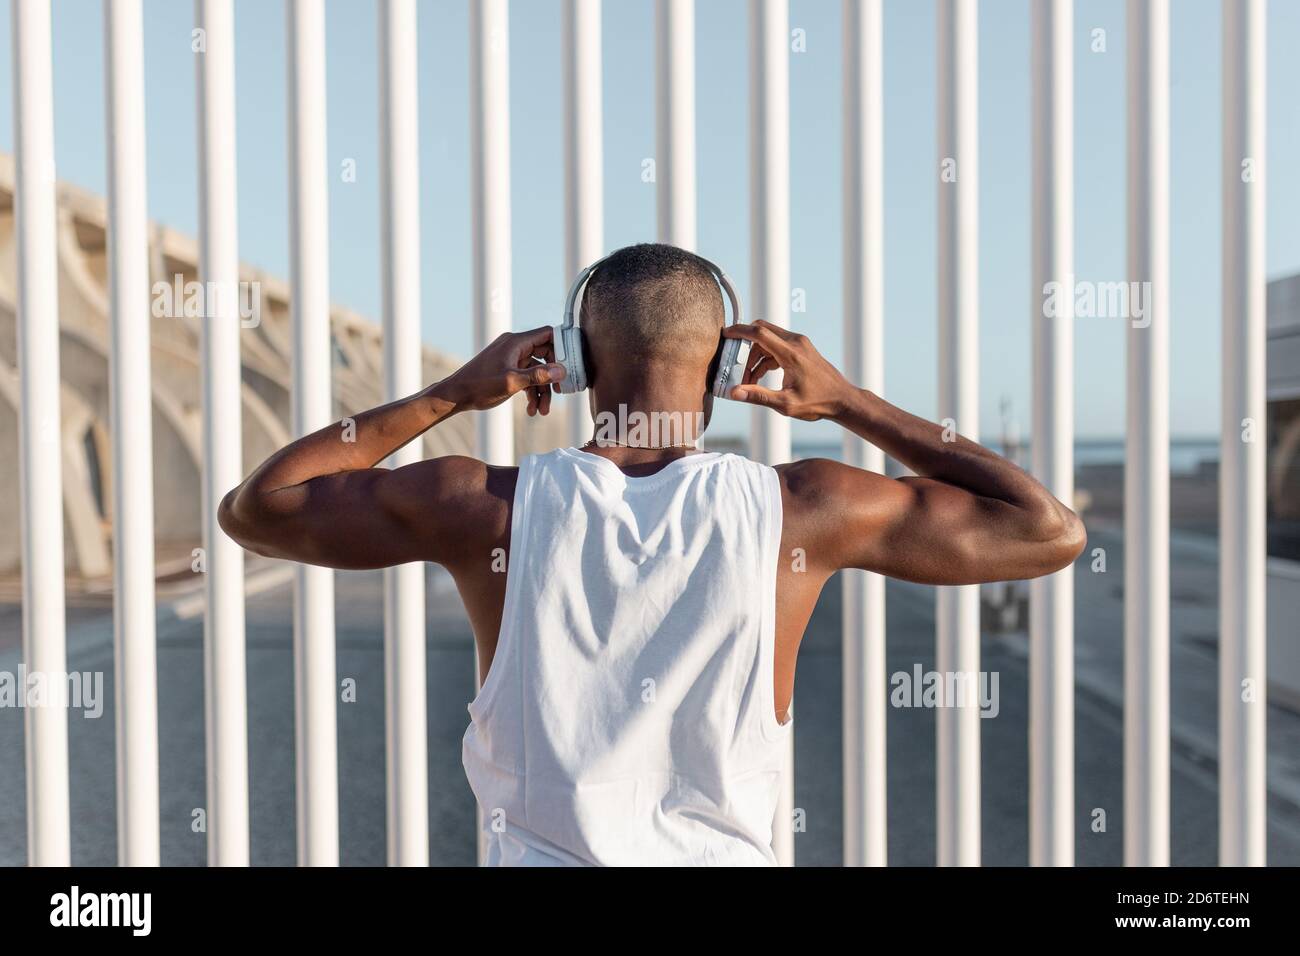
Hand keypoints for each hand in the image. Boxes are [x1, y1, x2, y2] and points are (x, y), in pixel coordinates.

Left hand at [431, 326, 565, 415]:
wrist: (456, 395)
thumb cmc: (479, 385)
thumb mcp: (512, 382)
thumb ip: (538, 376)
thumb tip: (561, 371)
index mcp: (516, 342)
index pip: (547, 334)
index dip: (562, 347)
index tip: (570, 364)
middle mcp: (515, 347)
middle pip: (546, 355)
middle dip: (552, 376)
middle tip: (560, 392)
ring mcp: (512, 359)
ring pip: (537, 372)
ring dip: (542, 391)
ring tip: (542, 411)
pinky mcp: (509, 370)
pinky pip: (528, 378)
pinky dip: (531, 393)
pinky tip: (531, 410)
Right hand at [721, 321, 855, 420]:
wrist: (842, 399)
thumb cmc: (818, 402)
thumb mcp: (785, 404)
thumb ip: (758, 396)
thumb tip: (735, 393)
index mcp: (791, 353)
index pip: (759, 333)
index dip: (739, 331)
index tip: (725, 333)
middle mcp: (796, 342)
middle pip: (762, 331)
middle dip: (745, 346)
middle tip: (734, 363)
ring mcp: (800, 344)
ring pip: (768, 340)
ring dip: (755, 356)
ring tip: (748, 379)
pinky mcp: (801, 349)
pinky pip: (777, 346)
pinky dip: (765, 358)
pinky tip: (760, 376)